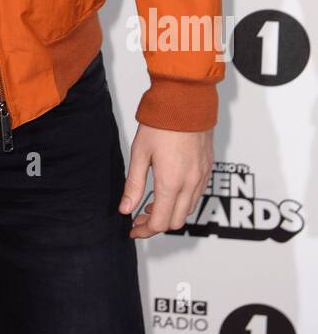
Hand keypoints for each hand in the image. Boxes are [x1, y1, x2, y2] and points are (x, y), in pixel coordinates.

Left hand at [119, 124, 212, 238]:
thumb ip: (133, 184)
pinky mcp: (208, 168)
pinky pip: (197, 195)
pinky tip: (169, 190)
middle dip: (156, 225)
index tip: (133, 229)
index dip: (144, 231)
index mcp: (171, 183)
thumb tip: (125, 209)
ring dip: (170, 213)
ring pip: (188, 210)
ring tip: (151, 204)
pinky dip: (183, 201)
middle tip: (139, 218)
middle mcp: (190, 184)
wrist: (187, 102)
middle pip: (175, 221)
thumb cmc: (162, 123)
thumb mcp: (139, 153)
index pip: (159, 222)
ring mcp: (202, 177)